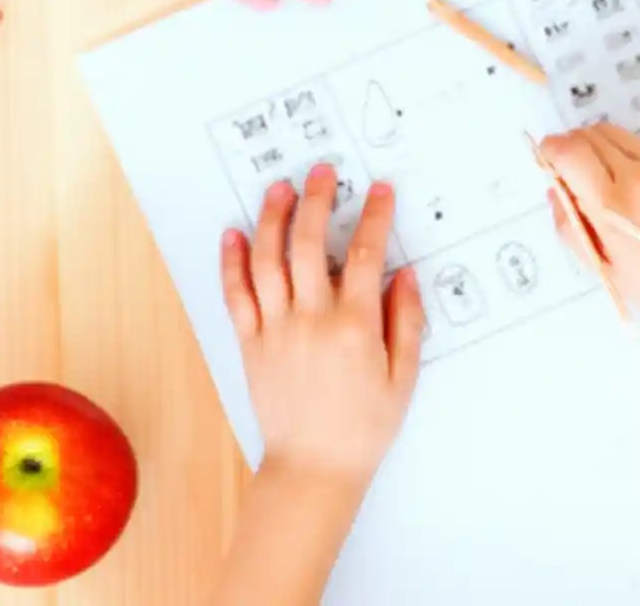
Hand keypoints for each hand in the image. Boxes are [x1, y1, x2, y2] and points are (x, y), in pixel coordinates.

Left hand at [219, 165, 423, 487]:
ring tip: (280, 188)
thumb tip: (405, 275)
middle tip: (323, 173)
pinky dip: (233, 261)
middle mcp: (311, 321)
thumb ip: (406, 321)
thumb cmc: (364, 427)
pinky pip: (236, 294)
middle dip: (317, 201)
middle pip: (310, 245)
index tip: (380, 192)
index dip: (374, 217)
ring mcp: (276, 330)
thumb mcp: (403, 376)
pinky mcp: (251, 344)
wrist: (314, 467)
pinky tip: (235, 234)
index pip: (365, 255)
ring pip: (268, 261)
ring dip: (273, 219)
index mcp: (355, 327)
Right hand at [540, 125, 639, 346]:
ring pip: (613, 133)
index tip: (547, 164)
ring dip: (595, 146)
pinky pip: (638, 145)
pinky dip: (622, 154)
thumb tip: (556, 194)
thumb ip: (572, 229)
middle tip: (569, 176)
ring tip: (598, 181)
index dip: (550, 152)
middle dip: (569, 147)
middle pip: (589, 134)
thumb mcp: (606, 269)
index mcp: (613, 204)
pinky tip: (628, 187)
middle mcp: (637, 175)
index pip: (568, 151)